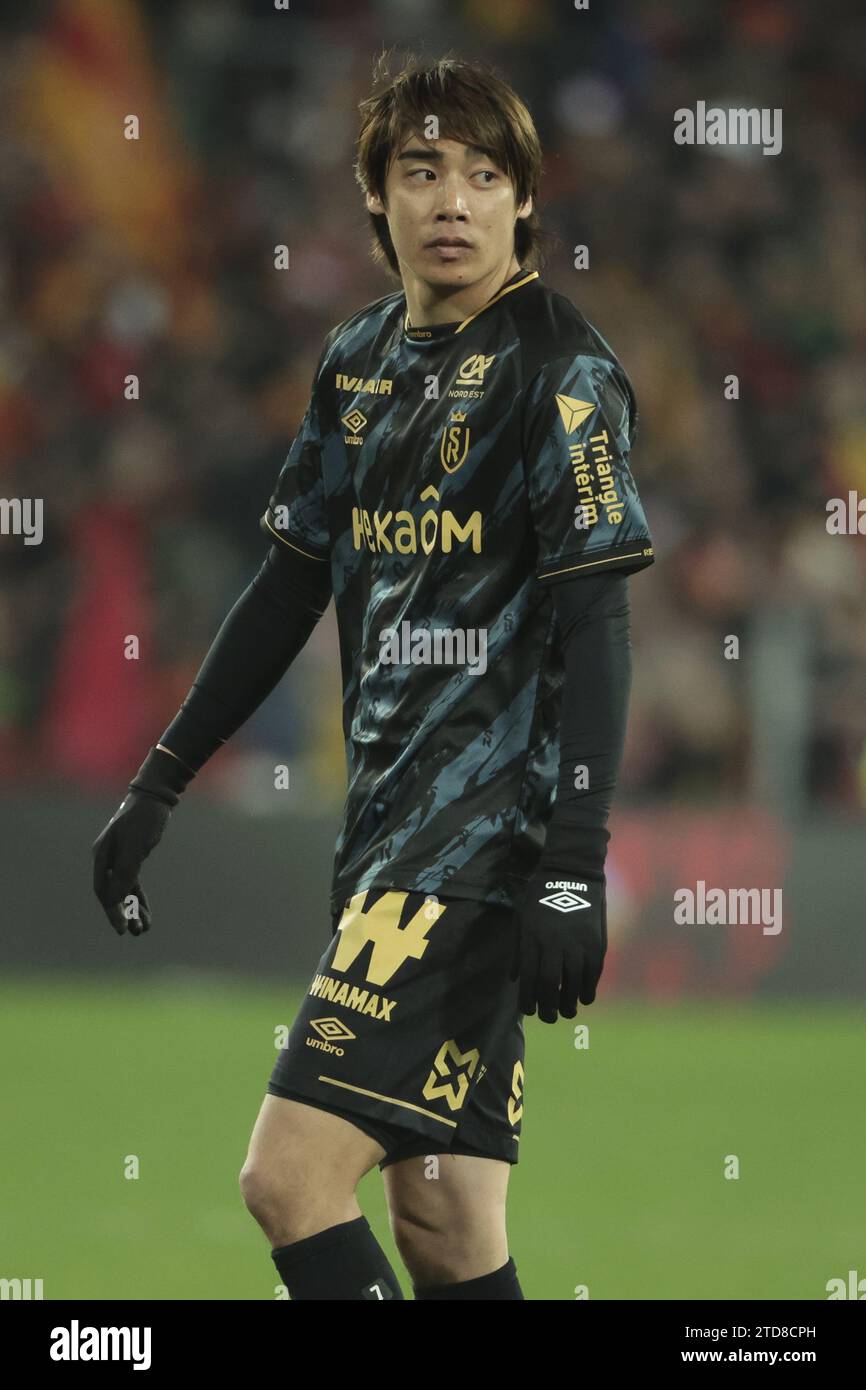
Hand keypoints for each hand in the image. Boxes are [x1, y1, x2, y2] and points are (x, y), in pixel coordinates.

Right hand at [91, 790, 171, 935]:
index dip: (112, 910)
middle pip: (112, 894)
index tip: (121, 928)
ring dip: (133, 910)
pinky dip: (140, 900)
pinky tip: (146, 915)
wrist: (155, 798)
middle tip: (133, 933)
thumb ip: (126, 870)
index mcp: (102, 855)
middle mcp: (108, 860)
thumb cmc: (144, 818)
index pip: (103, 890)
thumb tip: (118, 898)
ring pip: (124, 892)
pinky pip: (134, 885)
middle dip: (123, 914)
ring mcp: (119, 860)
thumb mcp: (136, 844)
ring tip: (142, 930)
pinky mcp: (133, 860)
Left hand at [510, 870, 606, 1022]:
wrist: (571, 872)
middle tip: (549, 1017)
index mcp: (533, 939)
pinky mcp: (596, 942)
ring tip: (568, 1012)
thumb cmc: (540, 895)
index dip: (529, 1000)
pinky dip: (589, 989)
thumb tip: (516, 979)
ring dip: (571, 1003)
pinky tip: (585, 998)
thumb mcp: (521, 917)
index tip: (530, 1010)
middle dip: (549, 1008)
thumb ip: (518, 949)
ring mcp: (577, 943)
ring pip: (574, 984)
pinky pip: (593, 973)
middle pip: (551, 986)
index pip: (530, 980)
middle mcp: (554, 944)